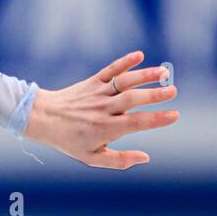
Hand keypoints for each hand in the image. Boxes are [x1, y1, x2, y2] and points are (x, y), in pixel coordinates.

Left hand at [23, 50, 177, 168]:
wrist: (41, 117)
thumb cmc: (69, 140)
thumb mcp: (91, 157)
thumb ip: (119, 160)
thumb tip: (146, 158)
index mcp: (105, 128)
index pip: (136, 122)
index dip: (156, 119)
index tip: (174, 115)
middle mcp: (103, 109)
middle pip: (132, 99)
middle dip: (154, 95)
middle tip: (173, 91)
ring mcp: (97, 93)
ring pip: (124, 82)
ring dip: (144, 76)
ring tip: (164, 72)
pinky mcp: (92, 82)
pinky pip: (109, 71)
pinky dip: (123, 62)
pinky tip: (139, 55)